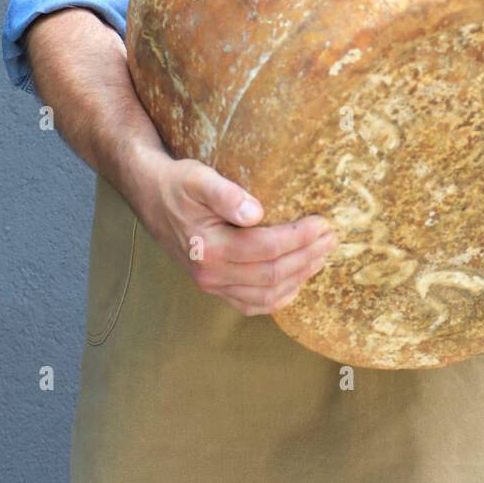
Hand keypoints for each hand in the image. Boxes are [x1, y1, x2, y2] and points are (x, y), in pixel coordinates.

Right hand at [139, 152, 338, 313]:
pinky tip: (298, 281)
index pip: (266, 248)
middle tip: (332, 237)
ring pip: (267, 294)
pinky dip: (279, 297)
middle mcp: (211, 274)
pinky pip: (252, 304)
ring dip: (300, 277)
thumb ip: (225, 194)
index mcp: (209, 248)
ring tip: (323, 255)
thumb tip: (256, 212)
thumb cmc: (178, 184)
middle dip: (308, 256)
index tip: (323, 223)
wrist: (151, 197)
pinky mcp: (215, 288)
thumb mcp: (197, 177)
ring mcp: (212, 285)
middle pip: (272, 274)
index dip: (299, 238)